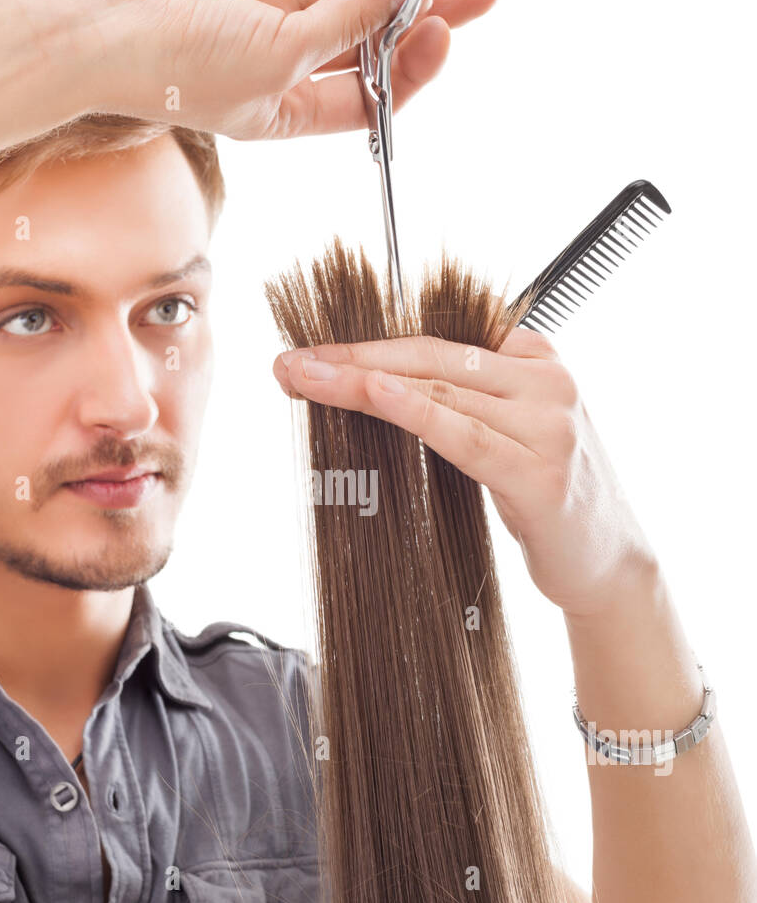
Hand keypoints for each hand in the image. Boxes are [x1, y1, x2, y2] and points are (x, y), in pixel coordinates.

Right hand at [26, 0, 497, 139]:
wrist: (91, 20)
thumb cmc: (172, 69)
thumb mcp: (275, 62)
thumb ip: (342, 24)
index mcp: (286, 107)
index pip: (368, 93)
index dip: (411, 66)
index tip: (443, 34)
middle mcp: (279, 55)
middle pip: (374, 32)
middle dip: (433, 9)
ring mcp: (261, 0)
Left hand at [273, 327, 656, 618]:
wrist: (609, 563)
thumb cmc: (544, 496)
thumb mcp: (506, 433)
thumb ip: (459, 401)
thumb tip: (367, 386)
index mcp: (535, 359)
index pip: (437, 339)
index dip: (367, 343)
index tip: (309, 354)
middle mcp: (547, 381)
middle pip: (432, 358)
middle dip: (353, 358)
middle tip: (292, 364)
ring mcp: (549, 426)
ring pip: (441, 390)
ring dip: (364, 383)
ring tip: (308, 381)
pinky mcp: (543, 475)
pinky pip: (467, 436)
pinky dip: (418, 412)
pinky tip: (376, 396)